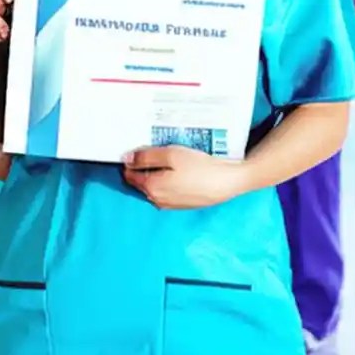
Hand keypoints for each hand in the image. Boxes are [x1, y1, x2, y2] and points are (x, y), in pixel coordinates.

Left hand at [123, 146, 248, 208]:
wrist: (229, 181)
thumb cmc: (201, 167)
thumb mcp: (170, 154)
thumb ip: (146, 157)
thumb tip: (126, 159)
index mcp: (151, 188)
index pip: (129, 175)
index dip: (130, 161)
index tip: (138, 149)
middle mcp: (158, 200)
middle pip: (140, 182)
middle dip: (142, 168)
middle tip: (155, 151)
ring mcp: (171, 205)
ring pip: (154, 187)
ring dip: (156, 174)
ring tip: (170, 160)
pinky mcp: (183, 204)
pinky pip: (167, 191)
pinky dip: (168, 181)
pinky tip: (180, 170)